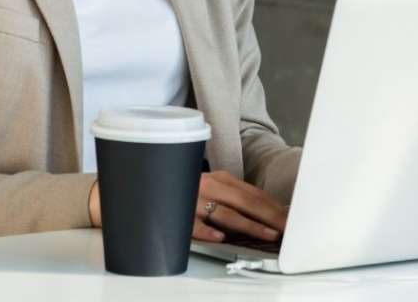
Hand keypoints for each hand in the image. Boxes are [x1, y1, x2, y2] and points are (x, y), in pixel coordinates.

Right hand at [88, 170, 287, 242]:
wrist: (128, 190)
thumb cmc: (171, 191)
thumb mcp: (202, 190)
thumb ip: (225, 199)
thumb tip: (255, 217)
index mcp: (214, 179)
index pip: (250, 193)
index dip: (272, 206)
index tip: (290, 218)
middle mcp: (203, 185)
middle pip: (243, 201)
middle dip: (269, 216)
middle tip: (287, 229)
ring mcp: (188, 199)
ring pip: (224, 213)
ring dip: (249, 225)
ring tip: (267, 235)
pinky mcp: (173, 212)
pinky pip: (192, 224)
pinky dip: (207, 231)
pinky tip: (221, 238)